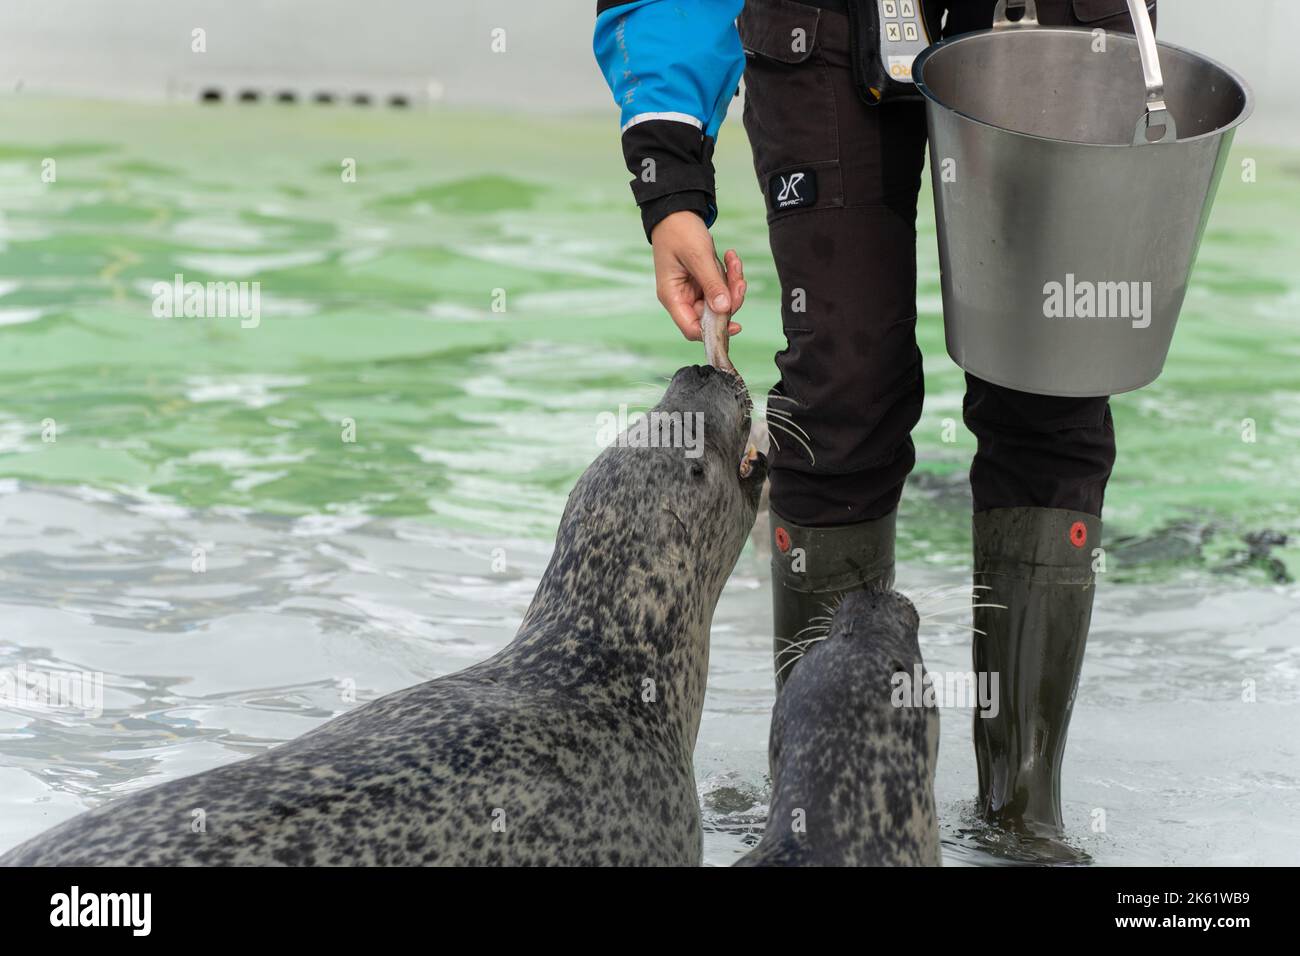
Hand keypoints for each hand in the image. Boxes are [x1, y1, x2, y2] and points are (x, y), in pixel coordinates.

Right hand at [650, 211, 745, 341]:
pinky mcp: (703, 281)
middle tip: (739, 280)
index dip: (712, 331)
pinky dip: (730, 274)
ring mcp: (693, 289)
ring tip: (733, 261)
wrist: (677, 210)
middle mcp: (682, 297)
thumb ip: (711, 284)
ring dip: (732, 284)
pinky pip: (722, 287)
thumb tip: (724, 310)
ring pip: (721, 300)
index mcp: (672, 297)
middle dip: (730, 298)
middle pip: (711, 315)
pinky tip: (730, 257)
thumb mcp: (697, 256)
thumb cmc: (679, 230)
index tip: (735, 325)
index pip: (692, 328)